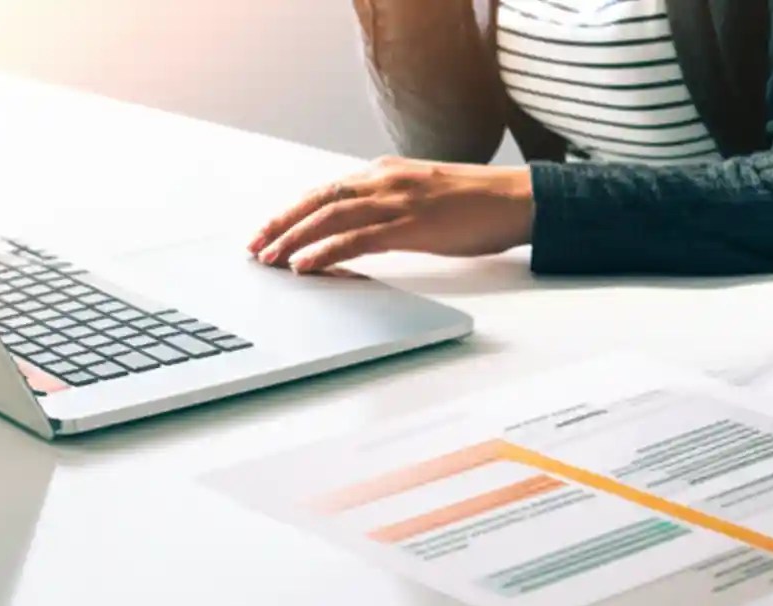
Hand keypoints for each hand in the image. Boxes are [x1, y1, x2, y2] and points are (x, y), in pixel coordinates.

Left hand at [248, 156, 533, 272]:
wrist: (518, 200)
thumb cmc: (477, 204)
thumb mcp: (424, 197)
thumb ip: (391, 207)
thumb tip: (360, 230)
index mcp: (387, 172)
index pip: (327, 190)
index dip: (293, 212)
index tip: (269, 231)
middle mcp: (386, 180)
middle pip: (319, 199)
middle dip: (282, 224)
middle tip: (254, 246)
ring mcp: (398, 201)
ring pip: (330, 216)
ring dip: (295, 239)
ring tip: (270, 259)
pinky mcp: (412, 225)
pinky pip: (357, 238)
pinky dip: (326, 251)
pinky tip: (306, 265)